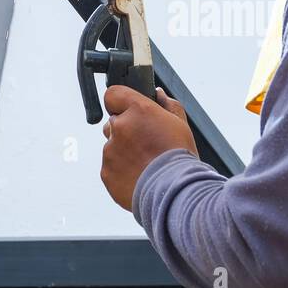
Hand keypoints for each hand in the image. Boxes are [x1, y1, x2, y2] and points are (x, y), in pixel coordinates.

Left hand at [100, 85, 197, 210]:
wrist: (175, 193)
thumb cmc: (180, 158)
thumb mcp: (181, 125)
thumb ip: (168, 105)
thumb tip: (158, 95)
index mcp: (138, 110)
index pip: (113, 94)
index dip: (120, 102)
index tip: (127, 110)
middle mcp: (120, 127)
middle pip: (113, 122)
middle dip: (125, 130)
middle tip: (145, 144)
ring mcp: (110, 151)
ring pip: (112, 147)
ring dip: (124, 152)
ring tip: (146, 165)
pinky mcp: (106, 172)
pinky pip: (110, 167)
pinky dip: (121, 171)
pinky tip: (140, 177)